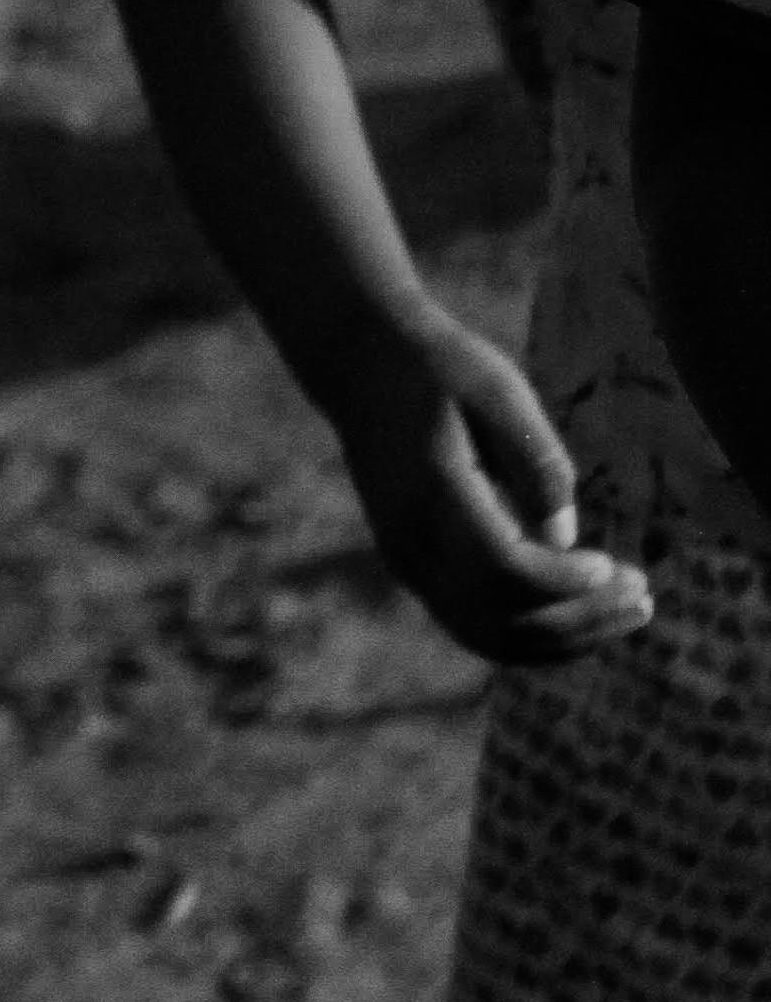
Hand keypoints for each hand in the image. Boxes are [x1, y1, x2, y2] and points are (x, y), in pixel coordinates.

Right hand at [327, 316, 651, 665]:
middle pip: (501, 619)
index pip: (503, 569)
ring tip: (626, 613)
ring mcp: (407, 561)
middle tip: (643, 598)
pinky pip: (475, 624)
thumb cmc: (439, 367)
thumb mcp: (497, 390)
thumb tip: (566, 540)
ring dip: (563, 638)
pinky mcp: (413, 567)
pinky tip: (580, 610)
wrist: (358, 363)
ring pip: (488, 636)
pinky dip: (533, 633)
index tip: (610, 564)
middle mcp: (411, 541)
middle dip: (580, 620)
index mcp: (432, 491)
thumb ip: (534, 463)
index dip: (563, 582)